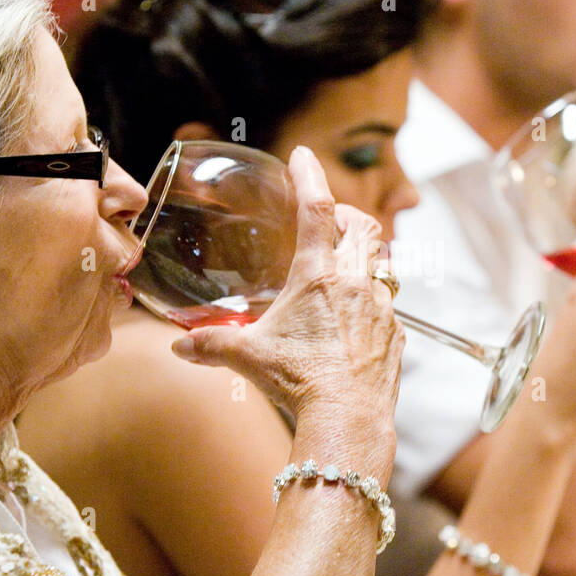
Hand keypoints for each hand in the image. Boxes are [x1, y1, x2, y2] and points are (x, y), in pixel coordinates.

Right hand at [173, 146, 403, 425]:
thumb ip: (212, 345)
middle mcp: (355, 283)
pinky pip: (387, 305)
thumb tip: (180, 347)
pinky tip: (355, 319)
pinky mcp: (395, 334)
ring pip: (381, 262)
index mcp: (318, 276)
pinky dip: (372, 301)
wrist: (348, 418)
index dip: (309, 176)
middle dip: (346, 215)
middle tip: (329, 219)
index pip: (316, 209)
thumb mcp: (249, 357)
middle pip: (362, 226)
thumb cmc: (300, 382)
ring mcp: (381, 307)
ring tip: (343, 266)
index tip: (302, 156)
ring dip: (363, 256)